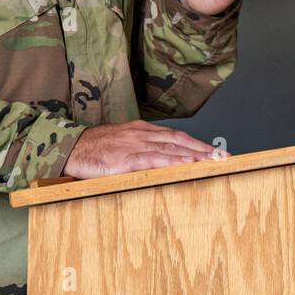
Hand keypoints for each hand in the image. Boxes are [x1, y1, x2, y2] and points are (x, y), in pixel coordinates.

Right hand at [61, 119, 229, 178]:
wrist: (71, 148)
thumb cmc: (93, 148)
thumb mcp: (119, 143)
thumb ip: (138, 148)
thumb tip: (157, 160)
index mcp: (141, 130)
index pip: (175, 136)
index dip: (195, 143)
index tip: (212, 150)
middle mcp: (142, 134)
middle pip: (179, 140)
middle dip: (203, 148)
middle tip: (223, 157)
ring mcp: (135, 145)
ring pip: (172, 149)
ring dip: (194, 155)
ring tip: (212, 162)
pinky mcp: (127, 159)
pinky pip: (155, 160)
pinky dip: (174, 161)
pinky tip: (187, 165)